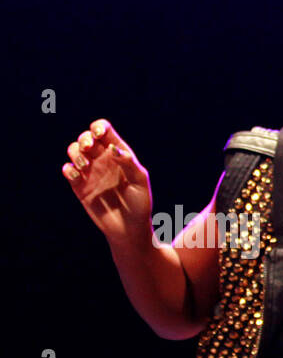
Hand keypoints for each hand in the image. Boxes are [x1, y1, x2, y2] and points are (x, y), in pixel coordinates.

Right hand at [62, 119, 153, 248]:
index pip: (104, 131)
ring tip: (85, 166)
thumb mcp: (140, 183)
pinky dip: (69, 169)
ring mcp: (90, 173)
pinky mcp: (80, 186)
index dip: (98, 127)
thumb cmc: (140, 205)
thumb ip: (129, 163)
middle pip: (85, 138)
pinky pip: (68, 170)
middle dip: (84, 139)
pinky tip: (77, 176)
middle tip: (90, 149)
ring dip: (75, 153)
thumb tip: (113, 148)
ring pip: (74, 151)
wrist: (129, 230)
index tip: (98, 134)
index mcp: (118, 154)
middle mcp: (102, 160)